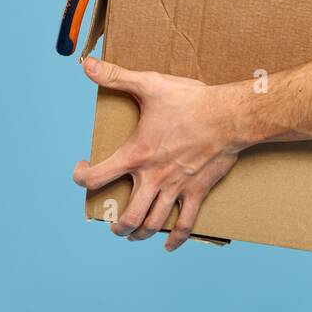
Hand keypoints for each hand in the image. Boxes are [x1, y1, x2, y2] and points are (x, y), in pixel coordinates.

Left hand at [72, 57, 242, 251]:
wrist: (230, 116)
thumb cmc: (191, 101)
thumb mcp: (150, 85)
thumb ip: (116, 77)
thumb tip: (88, 65)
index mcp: (136, 154)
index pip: (96, 177)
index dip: (81, 178)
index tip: (82, 170)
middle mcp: (152, 177)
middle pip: (126, 216)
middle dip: (116, 225)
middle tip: (112, 223)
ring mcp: (175, 188)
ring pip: (151, 223)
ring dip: (138, 233)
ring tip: (132, 233)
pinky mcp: (197, 192)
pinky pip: (185, 223)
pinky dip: (175, 239)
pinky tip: (167, 245)